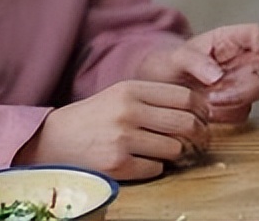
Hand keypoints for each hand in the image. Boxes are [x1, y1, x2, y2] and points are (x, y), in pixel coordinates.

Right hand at [13, 80, 209, 180]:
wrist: (55, 139)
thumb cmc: (93, 118)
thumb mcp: (119, 96)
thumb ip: (153, 99)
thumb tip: (199, 112)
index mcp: (129, 89)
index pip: (185, 97)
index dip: (202, 111)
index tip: (203, 119)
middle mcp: (127, 111)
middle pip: (187, 124)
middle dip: (199, 136)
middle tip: (198, 141)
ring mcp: (123, 138)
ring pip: (175, 149)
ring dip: (173, 153)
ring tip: (157, 150)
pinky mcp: (119, 163)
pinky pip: (157, 168)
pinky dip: (153, 167)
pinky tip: (138, 160)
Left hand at [137, 24, 258, 122]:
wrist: (161, 86)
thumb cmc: (170, 63)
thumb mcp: (175, 57)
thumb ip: (194, 61)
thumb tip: (217, 77)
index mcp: (230, 39)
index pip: (257, 32)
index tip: (257, 49)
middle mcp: (243, 60)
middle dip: (253, 78)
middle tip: (222, 89)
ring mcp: (243, 82)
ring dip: (235, 98)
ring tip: (207, 100)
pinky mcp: (238, 105)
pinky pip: (243, 112)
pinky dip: (226, 113)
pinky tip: (206, 111)